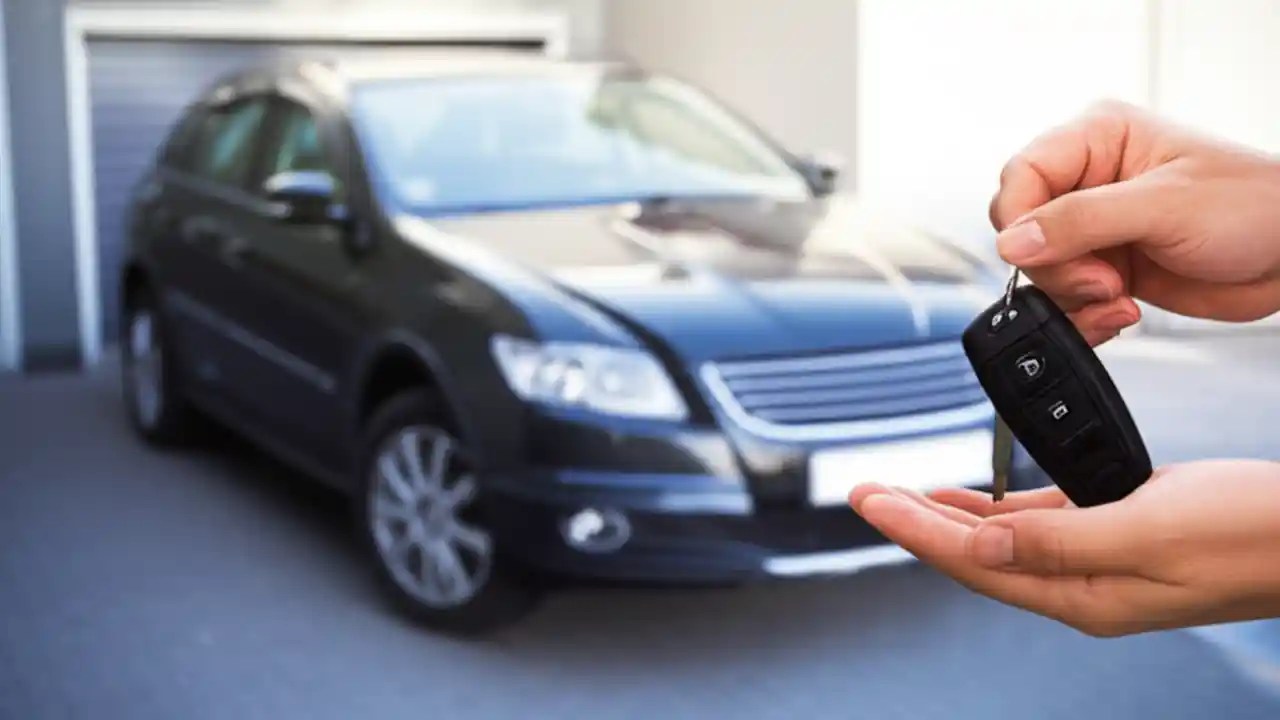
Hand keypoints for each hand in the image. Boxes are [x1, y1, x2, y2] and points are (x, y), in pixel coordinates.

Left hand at [848, 460, 1279, 636]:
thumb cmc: (1253, 533)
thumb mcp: (1152, 529)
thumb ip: (1062, 539)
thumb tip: (986, 544)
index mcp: (1085, 595)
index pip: (974, 562)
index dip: (914, 529)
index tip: (866, 499)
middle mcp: (1084, 587)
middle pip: (976, 554)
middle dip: (915, 522)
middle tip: (865, 492)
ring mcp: (1101, 566)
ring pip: (1002, 540)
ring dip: (950, 514)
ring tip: (902, 495)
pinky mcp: (1119, 538)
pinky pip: (1038, 526)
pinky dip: (999, 508)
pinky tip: (978, 498)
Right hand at [991, 100, 1279, 345]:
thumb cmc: (1254, 206)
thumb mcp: (1163, 206)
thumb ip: (1080, 221)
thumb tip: (1012, 242)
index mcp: (1097, 138)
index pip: (1021, 175)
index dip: (1019, 219)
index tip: (1037, 254)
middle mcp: (1088, 180)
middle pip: (1023, 229)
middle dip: (1057, 265)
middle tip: (1103, 278)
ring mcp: (1095, 227)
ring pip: (1039, 270)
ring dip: (1074, 296)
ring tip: (1120, 295)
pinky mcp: (1105, 266)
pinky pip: (1064, 297)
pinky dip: (1084, 314)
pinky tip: (1121, 309)